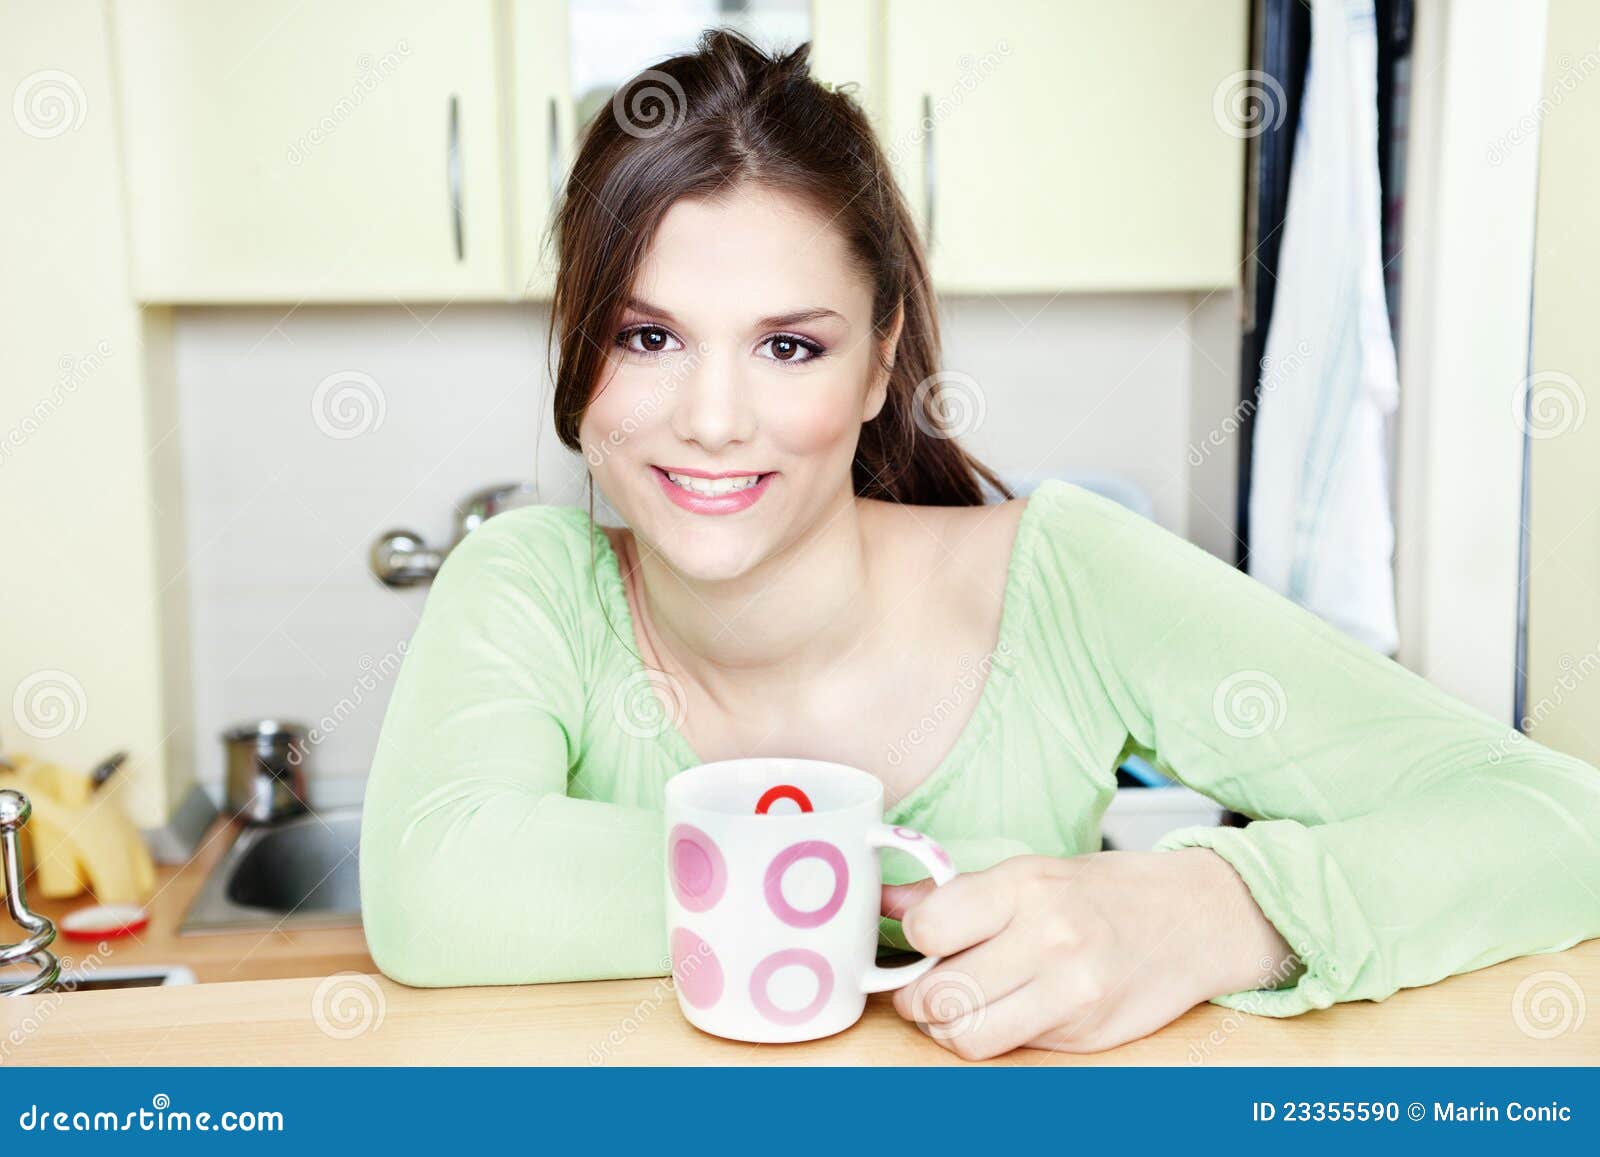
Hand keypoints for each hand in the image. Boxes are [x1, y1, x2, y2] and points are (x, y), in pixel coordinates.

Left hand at [880, 848, 1297, 1059]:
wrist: (1194, 918)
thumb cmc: (1103, 892)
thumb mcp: (1030, 871)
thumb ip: (954, 893)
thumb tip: (884, 901)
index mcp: (1025, 886)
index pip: (928, 928)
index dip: (913, 939)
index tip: (922, 939)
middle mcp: (1048, 939)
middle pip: (939, 993)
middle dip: (916, 996)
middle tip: (923, 985)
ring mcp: (1069, 993)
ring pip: (964, 1035)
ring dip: (946, 1026)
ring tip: (957, 1004)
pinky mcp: (1084, 1034)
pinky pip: (1007, 1049)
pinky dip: (991, 1036)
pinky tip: (1003, 1011)